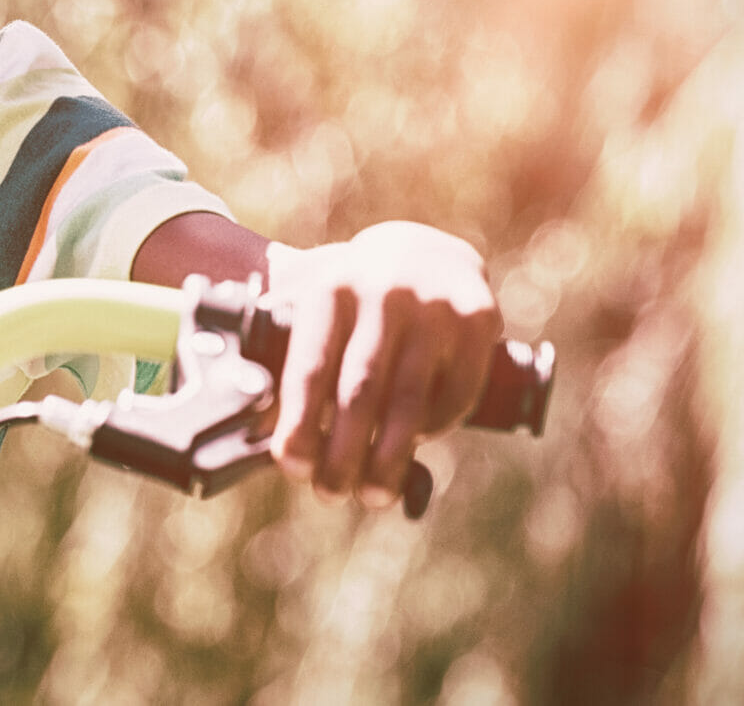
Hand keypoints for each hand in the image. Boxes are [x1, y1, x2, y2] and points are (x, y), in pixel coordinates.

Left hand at [263, 221, 501, 506]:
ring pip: (410, 399)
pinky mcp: (479, 319)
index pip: (311, 367)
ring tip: (373, 494)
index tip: (294, 467)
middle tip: (331, 494)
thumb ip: (294, 361)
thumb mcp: (317, 309)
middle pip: (361, 390)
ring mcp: (435, 305)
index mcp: (330, 288)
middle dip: (344, 452)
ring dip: (390, 457)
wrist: (424, 249)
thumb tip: (264, 436)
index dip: (302, 424)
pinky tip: (418, 446)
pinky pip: (457, 392)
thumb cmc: (354, 300)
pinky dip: (436, 428)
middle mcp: (383, 292)